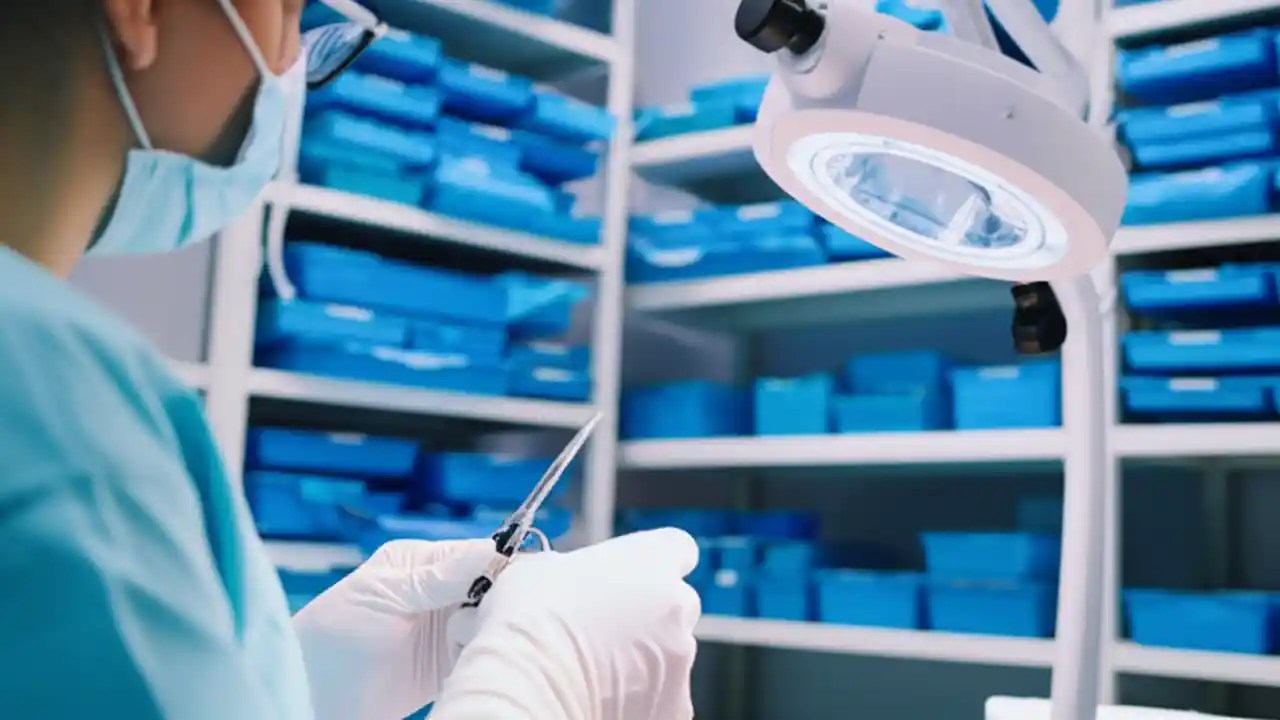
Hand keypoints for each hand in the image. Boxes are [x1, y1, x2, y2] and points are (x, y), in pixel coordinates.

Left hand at [292, 539, 499, 719]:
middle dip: (504, 598)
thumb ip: (439, 576)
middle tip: (508, 614)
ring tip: (486, 637)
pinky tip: (485, 658)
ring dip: (497, 627)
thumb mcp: (385, 594)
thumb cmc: (333, 634)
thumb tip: (493, 551)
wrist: (312, 695)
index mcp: (423, 562)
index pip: (478, 553)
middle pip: (494, 586)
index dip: (504, 564)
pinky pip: (483, 651)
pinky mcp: (450, 662)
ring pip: (493, 619)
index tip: (523, 580)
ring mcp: (446, 627)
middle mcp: (440, 590)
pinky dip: (489, 654)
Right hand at [432, 529, 701, 719]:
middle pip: (672, 605)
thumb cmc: (530, 624)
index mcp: (652, 561)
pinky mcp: (675, 706)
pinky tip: (599, 697)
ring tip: (592, 671)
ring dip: (640, 659)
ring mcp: (681, 660)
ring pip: (667, 654)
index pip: (677, 547)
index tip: (630, 576)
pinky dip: (638, 699)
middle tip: (601, 630)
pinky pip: (661, 697)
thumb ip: (570, 569)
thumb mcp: (540, 569)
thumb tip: (555, 577)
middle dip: (645, 617)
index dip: (652, 563)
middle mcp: (678, 607)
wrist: (530, 688)